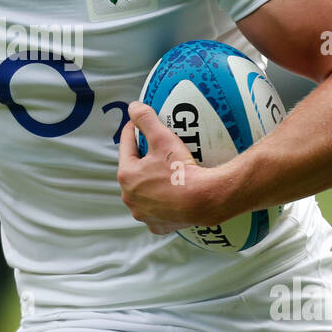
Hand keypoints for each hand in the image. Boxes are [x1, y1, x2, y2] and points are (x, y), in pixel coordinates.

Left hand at [117, 102, 222, 233]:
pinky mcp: (158, 225)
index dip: (132, 131)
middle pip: (133, 172)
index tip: (137, 123)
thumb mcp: (163, 138)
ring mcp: (143, 214)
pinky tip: (169, 197)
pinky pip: (156, 212)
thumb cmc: (181, 169)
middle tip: (154, 149)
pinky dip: (161, 204)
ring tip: (163, 172)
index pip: (126, 146)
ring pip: (143, 194)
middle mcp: (130, 198)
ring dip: (149, 183)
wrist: (205, 200)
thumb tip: (133, 107)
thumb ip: (146, 119)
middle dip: (140, 160)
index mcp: (126, 176)